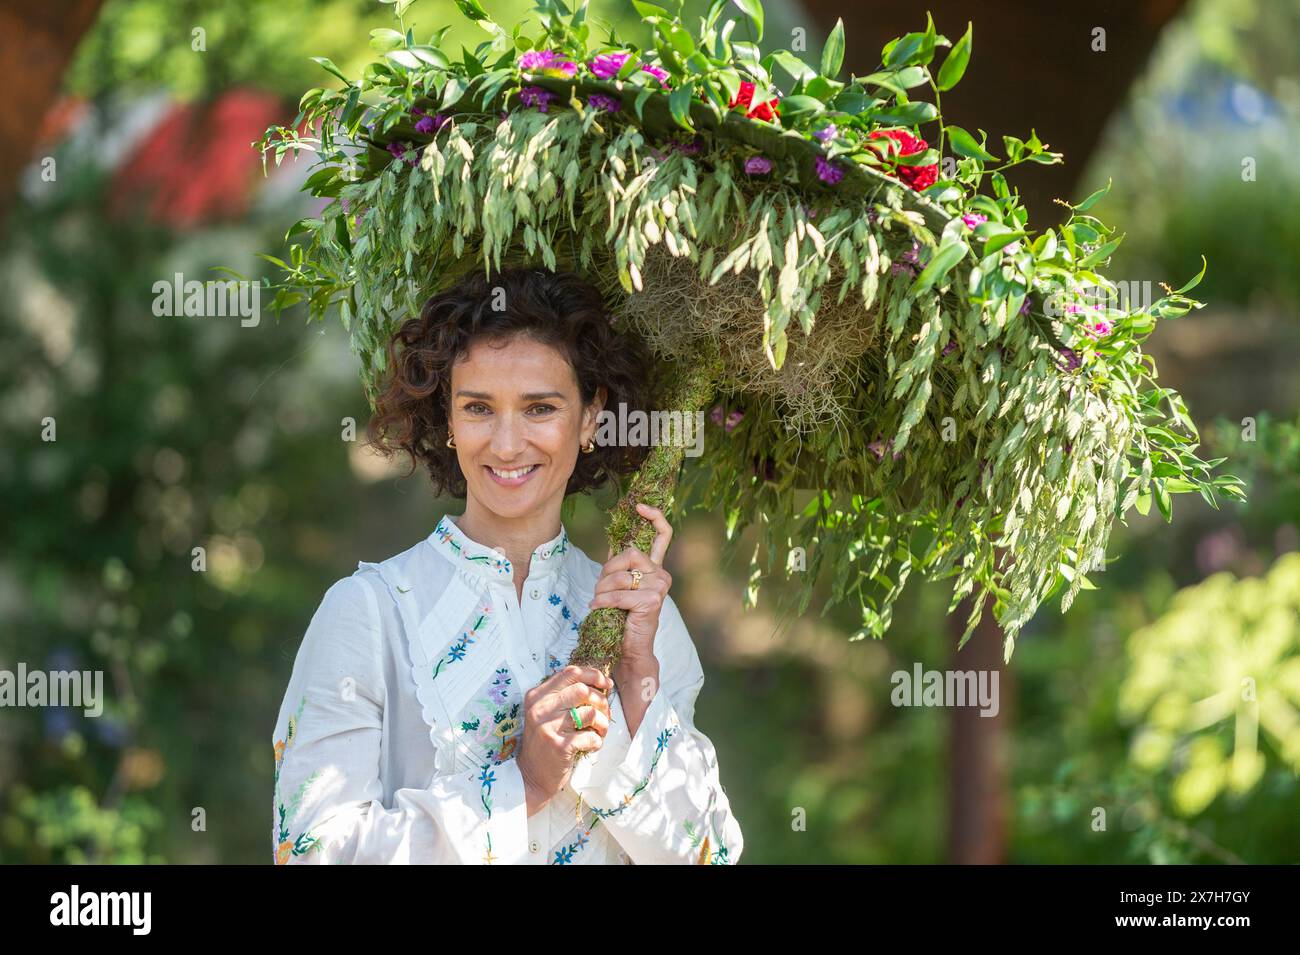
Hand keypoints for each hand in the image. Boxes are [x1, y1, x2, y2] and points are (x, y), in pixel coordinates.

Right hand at [517, 665, 612, 814]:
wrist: (530, 777)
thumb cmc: (545, 742)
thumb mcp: (546, 714)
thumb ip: (564, 697)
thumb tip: (599, 683)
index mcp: (537, 696)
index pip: (570, 673)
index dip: (594, 675)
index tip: (606, 683)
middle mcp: (540, 708)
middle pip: (583, 690)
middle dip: (601, 701)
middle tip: (604, 714)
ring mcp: (548, 727)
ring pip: (590, 712)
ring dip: (602, 723)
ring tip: (599, 732)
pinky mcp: (559, 746)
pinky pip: (591, 736)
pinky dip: (597, 741)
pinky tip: (592, 746)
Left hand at [588, 502, 673, 668]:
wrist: (629, 648)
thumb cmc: (622, 616)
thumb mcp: (619, 584)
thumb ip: (620, 564)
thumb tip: (614, 538)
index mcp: (656, 568)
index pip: (663, 535)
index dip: (654, 516)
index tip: (639, 506)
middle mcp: (662, 575)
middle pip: (630, 554)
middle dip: (608, 570)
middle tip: (600, 588)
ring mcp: (660, 587)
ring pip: (622, 575)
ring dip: (603, 589)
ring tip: (599, 602)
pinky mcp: (652, 601)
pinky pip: (619, 594)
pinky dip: (604, 601)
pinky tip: (598, 608)